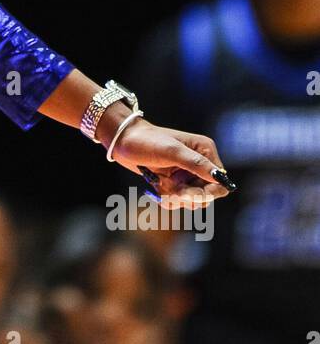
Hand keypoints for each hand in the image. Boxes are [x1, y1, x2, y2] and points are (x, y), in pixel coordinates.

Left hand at [105, 116, 229, 208]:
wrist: (123, 142)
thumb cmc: (147, 141)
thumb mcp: (172, 151)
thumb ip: (196, 164)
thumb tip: (219, 177)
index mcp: (205, 151)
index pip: (220, 181)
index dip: (210, 192)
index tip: (193, 195)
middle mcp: (199, 164)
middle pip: (207, 194)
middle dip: (190, 196)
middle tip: (173, 192)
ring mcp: (186, 175)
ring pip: (192, 201)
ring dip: (177, 199)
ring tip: (163, 187)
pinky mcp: (174, 183)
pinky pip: (178, 201)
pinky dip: (168, 200)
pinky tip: (158, 191)